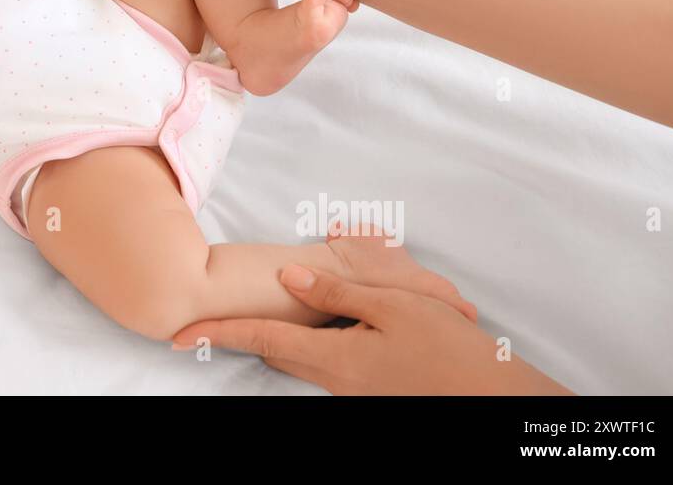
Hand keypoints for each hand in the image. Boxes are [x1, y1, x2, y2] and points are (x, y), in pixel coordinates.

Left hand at [173, 232, 571, 394]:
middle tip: (209, 317)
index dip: (218, 334)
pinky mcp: (368, 386)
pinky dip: (316, 338)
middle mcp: (334, 379)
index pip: (261, 339)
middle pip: (274, 350)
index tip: (178, 334)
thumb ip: (336, 292)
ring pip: (300, 355)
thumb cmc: (448, 349)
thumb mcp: (392, 307)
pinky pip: (327, 360)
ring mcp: (351, 387)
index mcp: (333, 356)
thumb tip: (289, 275)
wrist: (494, 397)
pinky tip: (333, 317)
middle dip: (243, 332)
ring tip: (270, 303)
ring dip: (281, 334)